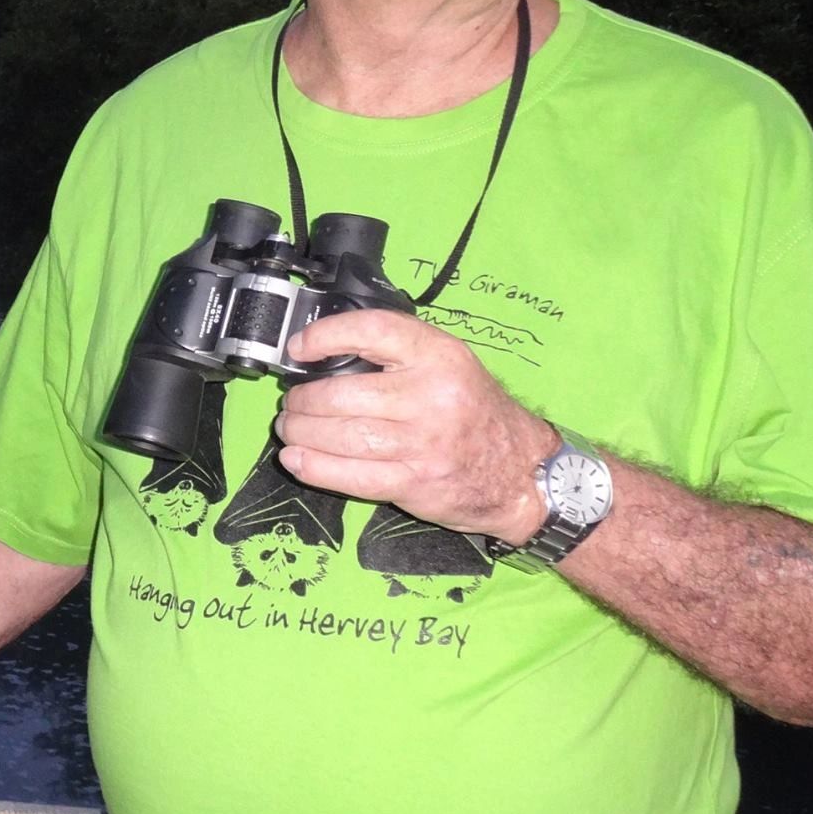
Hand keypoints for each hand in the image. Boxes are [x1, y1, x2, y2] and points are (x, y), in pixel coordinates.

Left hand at [274, 309, 555, 544]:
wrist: (521, 471)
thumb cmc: (474, 412)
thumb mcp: (448, 365)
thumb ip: (397, 355)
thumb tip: (323, 356)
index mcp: (439, 356)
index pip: (372, 331)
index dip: (325, 336)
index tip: (299, 348)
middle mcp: (431, 397)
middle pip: (340, 394)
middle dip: (302, 400)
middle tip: (291, 403)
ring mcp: (422, 443)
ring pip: (339, 435)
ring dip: (301, 432)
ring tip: (290, 428)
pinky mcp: (413, 482)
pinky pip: (350, 475)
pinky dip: (314, 467)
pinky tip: (296, 459)